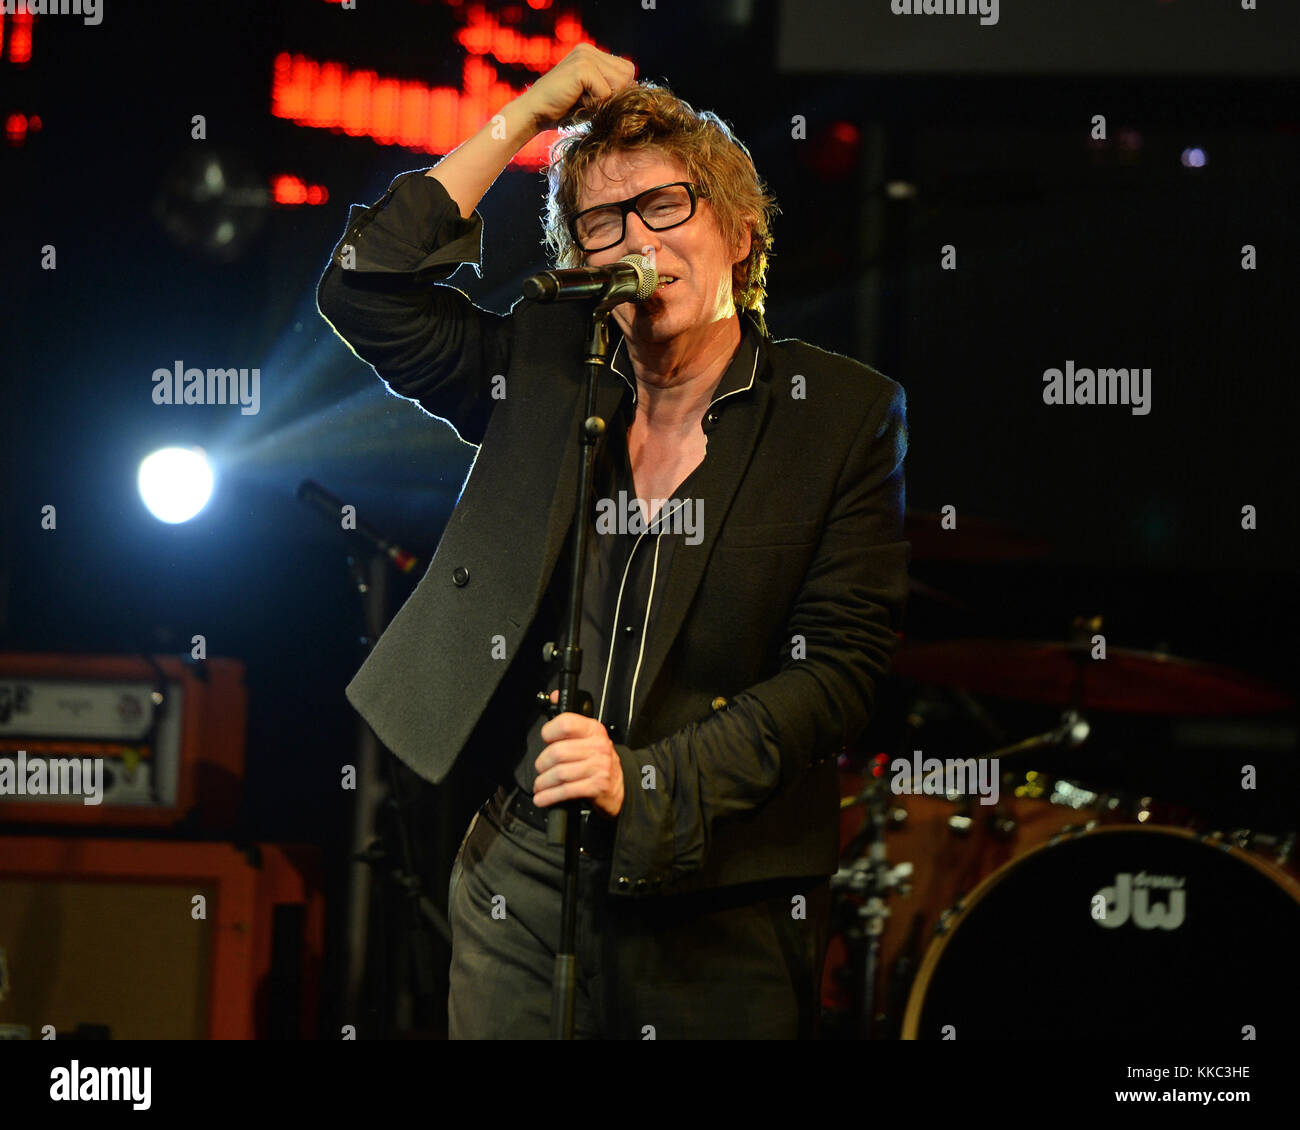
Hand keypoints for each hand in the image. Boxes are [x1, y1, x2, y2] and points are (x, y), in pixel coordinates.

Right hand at [516, 43, 636, 132]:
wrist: (534, 113)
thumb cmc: (563, 111)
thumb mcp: (592, 97)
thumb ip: (611, 89)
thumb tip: (637, 94)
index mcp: (592, 53)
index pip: (627, 71)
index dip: (618, 92)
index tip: (596, 100)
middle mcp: (589, 50)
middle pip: (627, 76)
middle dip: (612, 96)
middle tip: (588, 101)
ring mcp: (585, 55)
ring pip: (619, 84)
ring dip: (603, 101)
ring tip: (582, 101)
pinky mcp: (582, 67)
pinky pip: (606, 93)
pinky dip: (594, 105)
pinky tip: (576, 101)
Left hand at [534, 689, 624, 817]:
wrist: (622, 787)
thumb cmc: (599, 761)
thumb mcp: (589, 737)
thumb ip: (570, 721)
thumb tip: (553, 696)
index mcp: (594, 730)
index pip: (565, 724)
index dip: (549, 732)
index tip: (546, 740)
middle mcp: (598, 746)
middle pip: (557, 752)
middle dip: (542, 764)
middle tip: (541, 769)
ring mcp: (599, 767)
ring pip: (559, 773)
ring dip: (544, 783)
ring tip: (540, 786)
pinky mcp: (598, 786)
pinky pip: (566, 791)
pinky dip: (550, 796)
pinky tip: (544, 798)